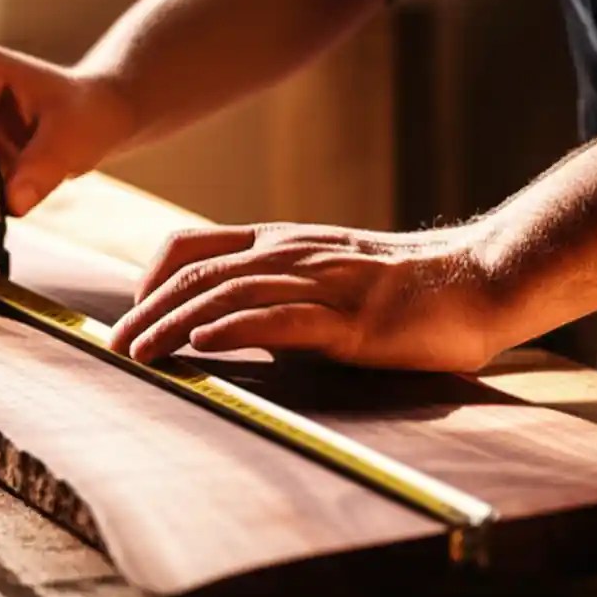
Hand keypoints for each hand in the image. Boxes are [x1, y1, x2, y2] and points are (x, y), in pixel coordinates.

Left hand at [108, 222, 503, 371]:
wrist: (480, 280)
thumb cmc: (404, 288)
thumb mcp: (326, 279)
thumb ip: (278, 293)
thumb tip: (225, 329)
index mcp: (280, 242)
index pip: (190, 246)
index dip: (149, 279)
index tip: (132, 317)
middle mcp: (290, 253)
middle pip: (196, 273)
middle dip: (147, 311)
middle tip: (116, 349)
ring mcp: (320, 282)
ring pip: (228, 294)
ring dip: (176, 324)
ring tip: (142, 353)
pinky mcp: (351, 318)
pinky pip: (282, 318)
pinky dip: (236, 328)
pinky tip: (204, 344)